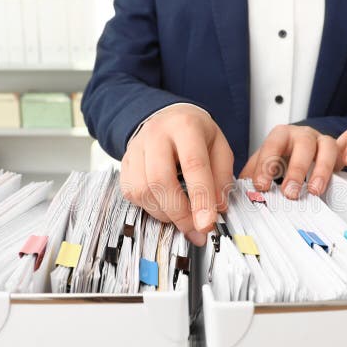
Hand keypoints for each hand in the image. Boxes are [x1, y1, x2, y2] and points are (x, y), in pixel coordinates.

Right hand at [121, 104, 233, 245]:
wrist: (167, 118)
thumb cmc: (196, 135)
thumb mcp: (219, 147)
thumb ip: (222, 177)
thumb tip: (217, 208)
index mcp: (185, 126)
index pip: (193, 164)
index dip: (201, 198)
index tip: (206, 224)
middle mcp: (156, 134)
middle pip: (161, 180)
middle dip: (179, 212)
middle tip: (195, 228)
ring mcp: (136, 148)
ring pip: (142, 190)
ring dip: (164, 213)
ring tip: (182, 215)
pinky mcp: (124, 163)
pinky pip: (131, 193)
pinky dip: (150, 207)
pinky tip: (164, 205)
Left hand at [240, 125, 346, 197]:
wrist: (299, 146)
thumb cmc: (281, 156)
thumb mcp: (263, 163)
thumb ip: (252, 174)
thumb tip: (234, 192)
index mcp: (280, 136)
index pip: (272, 146)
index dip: (267, 165)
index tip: (262, 186)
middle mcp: (302, 135)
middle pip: (302, 145)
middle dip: (296, 170)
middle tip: (290, 193)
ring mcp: (323, 139)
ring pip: (328, 146)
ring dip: (321, 169)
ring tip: (315, 190)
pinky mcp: (341, 146)